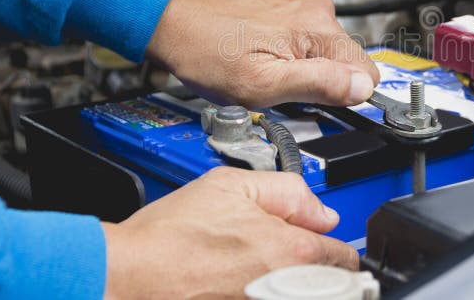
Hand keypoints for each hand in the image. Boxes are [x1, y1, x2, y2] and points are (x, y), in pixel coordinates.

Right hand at [102, 167, 357, 298]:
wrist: (130, 273)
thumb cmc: (172, 235)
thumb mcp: (233, 185)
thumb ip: (288, 192)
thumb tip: (320, 211)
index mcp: (293, 251)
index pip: (343, 256)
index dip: (333, 244)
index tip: (323, 243)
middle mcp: (286, 289)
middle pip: (328, 284)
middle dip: (316, 269)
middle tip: (284, 257)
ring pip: (300, 295)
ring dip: (291, 285)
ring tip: (257, 270)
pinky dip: (266, 293)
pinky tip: (240, 284)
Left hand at [146, 0, 379, 107]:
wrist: (174, 23)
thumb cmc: (208, 54)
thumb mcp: (263, 85)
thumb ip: (319, 85)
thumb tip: (362, 88)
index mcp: (317, 26)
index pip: (366, 72)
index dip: (341, 94)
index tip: (312, 98)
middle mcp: (316, 6)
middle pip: (345, 60)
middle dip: (318, 79)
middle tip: (278, 83)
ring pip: (326, 49)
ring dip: (303, 64)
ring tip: (266, 65)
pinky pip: (308, 35)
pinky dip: (291, 49)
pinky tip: (263, 51)